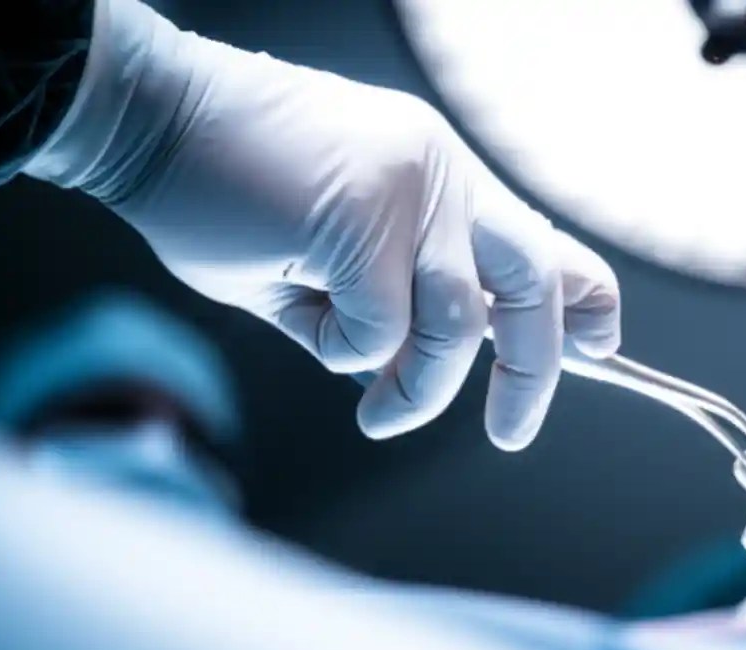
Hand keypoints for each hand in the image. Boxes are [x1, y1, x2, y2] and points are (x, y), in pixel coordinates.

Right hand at [24, 0, 618, 447]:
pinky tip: (299, 314)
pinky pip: (380, 331)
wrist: (146, 119)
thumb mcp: (333, 259)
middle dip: (537, 372)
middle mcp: (445, 175)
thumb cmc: (231, 193)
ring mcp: (410, 190)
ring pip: (458, 321)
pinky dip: (341, 353)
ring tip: (379, 417)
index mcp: (447, 180)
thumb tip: (423, 378)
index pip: (546, 239)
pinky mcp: (363, 217)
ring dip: (422, 389)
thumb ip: (392, 312)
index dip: (583, 301)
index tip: (599, 349)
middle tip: (510, 434)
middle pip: (536, 281)